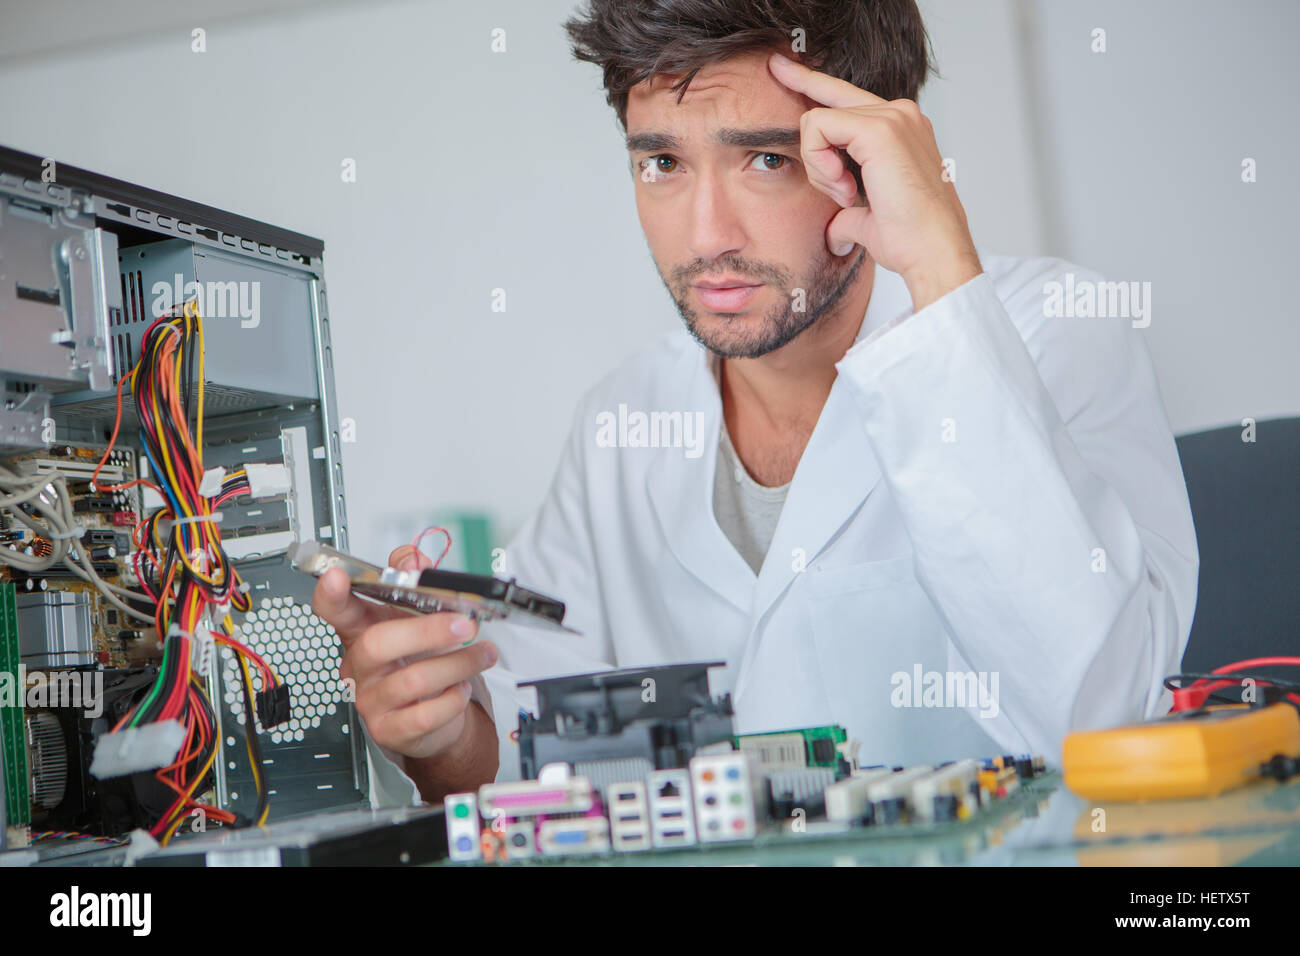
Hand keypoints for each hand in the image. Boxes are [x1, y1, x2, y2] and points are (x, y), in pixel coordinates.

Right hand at [312, 544, 497, 759]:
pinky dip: (454, 698)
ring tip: (481, 654)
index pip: (335, 610)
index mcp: (361, 632)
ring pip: (413, 680)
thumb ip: (414, 582)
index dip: (330, 594)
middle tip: (464, 626)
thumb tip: (414, 560)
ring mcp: (371, 700)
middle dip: (427, 631)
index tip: (336, 576)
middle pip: (377, 644)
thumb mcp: (416, 618)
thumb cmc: (420, 661)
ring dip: (458, 663)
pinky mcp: (391, 730)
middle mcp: (360, 667)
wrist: (434, 717)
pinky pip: (426, 714)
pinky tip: (460, 688)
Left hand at [768, 52, 982, 311]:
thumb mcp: (867, 218)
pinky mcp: (878, 129)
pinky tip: (841, 187)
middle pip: (831, 96)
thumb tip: (834, 231)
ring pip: (818, 120)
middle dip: (805, 105)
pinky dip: (819, 162)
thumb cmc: (912, 239)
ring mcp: (892, 117)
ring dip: (818, 165)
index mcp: (900, 130)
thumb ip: (847, 212)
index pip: (848, 100)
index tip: (785, 72)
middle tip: (788, 93)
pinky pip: (819, 128)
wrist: (934, 252)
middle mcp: (900, 115)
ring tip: (845, 195)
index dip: (814, 85)